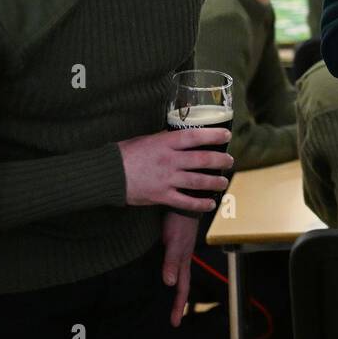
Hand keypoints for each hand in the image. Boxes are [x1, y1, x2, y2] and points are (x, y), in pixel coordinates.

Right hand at [118, 127, 233, 213]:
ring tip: (224, 181)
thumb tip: (182, 134)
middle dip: (220, 160)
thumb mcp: (147, 139)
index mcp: (165, 143)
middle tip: (229, 161)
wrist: (107, 175)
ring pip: (199, 182)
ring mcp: (167, 179)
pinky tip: (210, 203)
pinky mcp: (162, 196)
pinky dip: (200, 204)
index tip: (226, 135)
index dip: (213, 135)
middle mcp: (170, 161)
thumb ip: (166, 139)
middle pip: (202, 160)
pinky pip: (186, 202)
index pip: (195, 136)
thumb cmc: (125, 154)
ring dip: (215, 182)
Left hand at [161, 211, 197, 326]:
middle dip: (179, 304)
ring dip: (178, 290)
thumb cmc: (180, 221)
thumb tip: (170, 284)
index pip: (182, 288)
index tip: (175, 323)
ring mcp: (182, 250)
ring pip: (181, 275)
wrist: (185, 200)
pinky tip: (169, 273)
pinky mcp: (177, 242)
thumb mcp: (174, 243)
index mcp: (184, 261)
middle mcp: (183, 258)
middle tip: (175, 321)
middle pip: (183, 285)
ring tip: (174, 301)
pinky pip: (176, 263)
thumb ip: (171, 262)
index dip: (178, 306)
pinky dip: (174, 273)